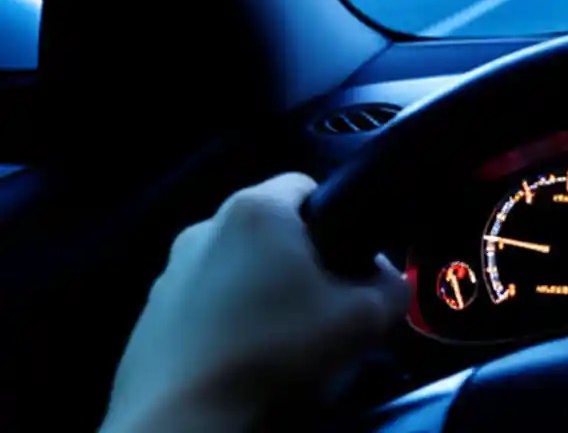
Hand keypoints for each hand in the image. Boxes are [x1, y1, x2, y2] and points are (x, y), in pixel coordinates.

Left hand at [100, 173, 408, 432]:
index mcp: (256, 211)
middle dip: (299, 263)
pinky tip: (242, 363)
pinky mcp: (148, 318)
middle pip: (270, 232)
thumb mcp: (363, 320)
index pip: (307, 186)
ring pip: (234, 270)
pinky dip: (226, 325)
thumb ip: (391, 287)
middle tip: (325, 309)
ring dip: (259, 294)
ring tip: (281, 342)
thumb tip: (384, 280)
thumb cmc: (279, 352)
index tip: (350, 264)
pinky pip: (202, 307)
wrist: (186, 423)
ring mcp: (168, 274)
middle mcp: (204, 228)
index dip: (338, 220)